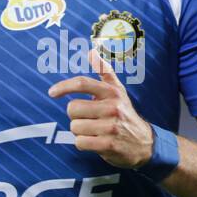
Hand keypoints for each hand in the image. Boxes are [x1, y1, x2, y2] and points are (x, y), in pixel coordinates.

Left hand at [48, 47, 153, 169]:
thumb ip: (104, 72)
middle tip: (88, 119)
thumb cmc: (125, 115)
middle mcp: (112, 107)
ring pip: (75, 127)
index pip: (82, 83)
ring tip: (94, 131)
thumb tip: (91, 52)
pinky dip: (83, 143)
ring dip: (80, 131)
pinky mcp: (108, 144)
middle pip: (72, 108)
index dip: (64, 86)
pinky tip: (95, 142)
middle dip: (75, 116)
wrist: (144, 143)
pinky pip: (80, 142)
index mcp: (112, 92)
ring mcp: (111, 126)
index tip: (52, 92)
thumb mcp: (118, 92)